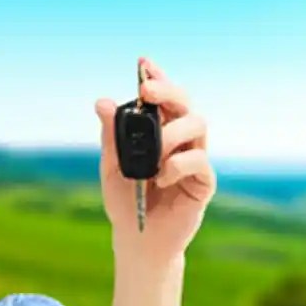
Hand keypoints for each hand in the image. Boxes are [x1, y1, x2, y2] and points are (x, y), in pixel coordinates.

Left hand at [94, 56, 215, 264]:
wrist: (139, 240)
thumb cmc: (126, 202)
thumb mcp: (112, 167)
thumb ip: (111, 136)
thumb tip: (103, 102)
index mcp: (158, 131)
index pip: (162, 98)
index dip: (157, 77)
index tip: (144, 64)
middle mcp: (180, 140)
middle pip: (185, 103)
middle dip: (169, 92)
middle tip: (148, 93)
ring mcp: (194, 159)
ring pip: (198, 125)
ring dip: (174, 131)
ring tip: (155, 153)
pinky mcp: (203, 182)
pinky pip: (199, 161)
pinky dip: (178, 164)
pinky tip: (160, 177)